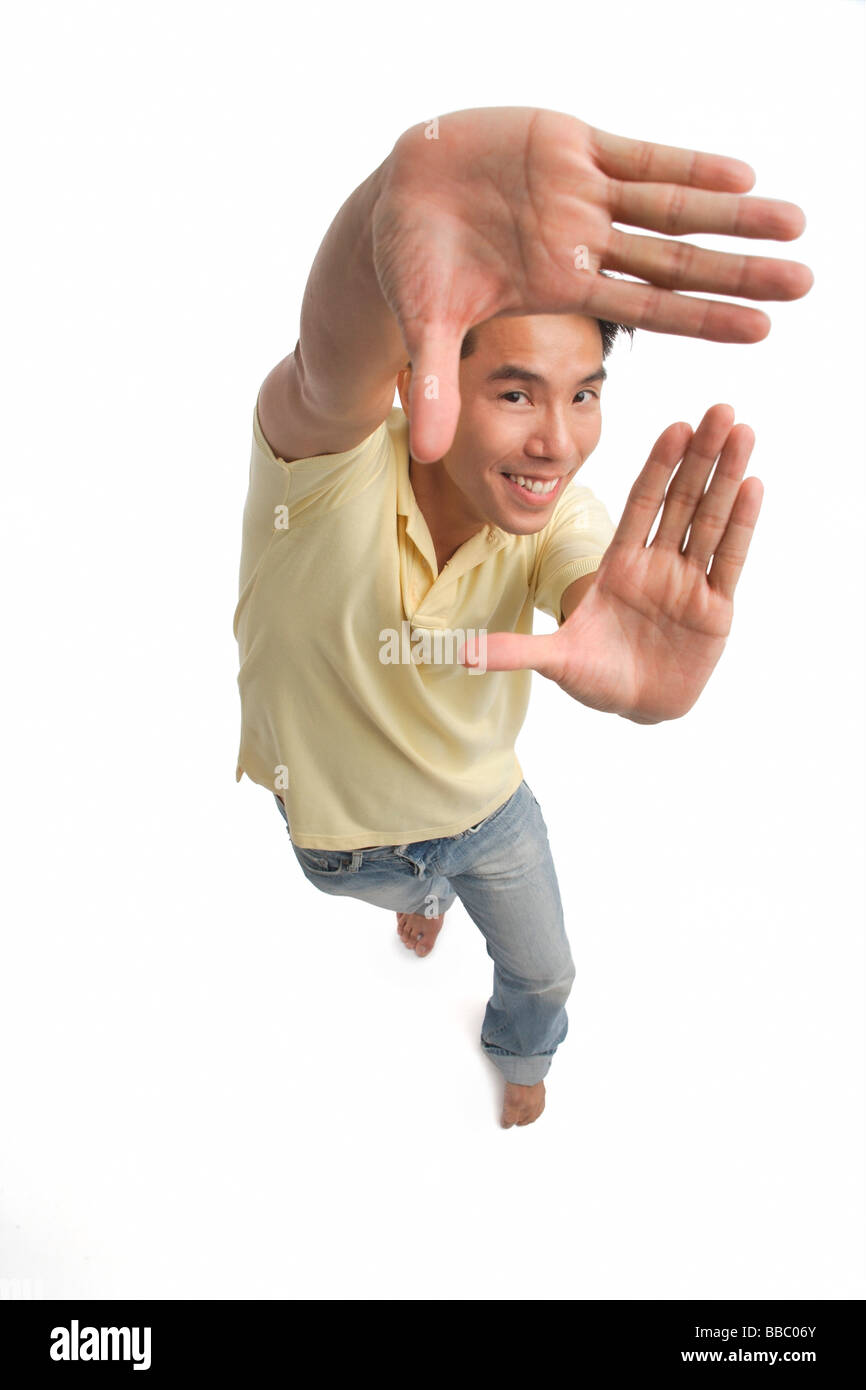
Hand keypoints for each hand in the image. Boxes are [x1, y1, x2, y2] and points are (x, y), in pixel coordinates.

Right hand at [372, 106, 811, 461]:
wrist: (397, 194)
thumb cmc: (412, 264)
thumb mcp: (426, 326)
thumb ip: (434, 382)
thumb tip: (426, 449)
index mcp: (562, 288)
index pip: (648, 309)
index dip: (703, 319)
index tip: (760, 332)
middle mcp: (584, 244)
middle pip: (677, 262)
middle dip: (739, 272)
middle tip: (804, 281)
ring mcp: (583, 193)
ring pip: (673, 206)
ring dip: (733, 213)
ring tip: (794, 222)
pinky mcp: (572, 145)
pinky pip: (641, 155)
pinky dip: (687, 164)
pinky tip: (740, 174)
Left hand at [463, 404, 761, 723]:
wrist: (634, 708)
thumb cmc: (596, 677)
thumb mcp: (555, 661)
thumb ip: (515, 652)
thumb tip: (460, 654)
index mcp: (619, 565)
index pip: (641, 505)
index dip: (658, 467)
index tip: (673, 426)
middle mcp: (657, 565)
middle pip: (682, 500)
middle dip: (701, 456)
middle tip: (720, 410)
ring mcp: (688, 584)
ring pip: (709, 521)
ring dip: (727, 478)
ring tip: (743, 432)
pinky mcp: (714, 610)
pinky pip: (728, 560)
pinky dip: (741, 525)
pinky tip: (753, 485)